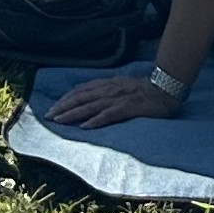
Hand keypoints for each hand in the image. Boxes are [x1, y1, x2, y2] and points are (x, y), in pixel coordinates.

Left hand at [49, 74, 184, 127]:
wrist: (164, 89)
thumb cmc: (143, 90)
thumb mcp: (121, 86)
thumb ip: (106, 91)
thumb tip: (90, 98)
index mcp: (106, 85)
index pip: (80, 91)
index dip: (65, 99)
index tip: (53, 108)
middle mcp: (108, 90)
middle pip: (80, 98)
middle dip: (63, 107)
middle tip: (48, 117)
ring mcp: (117, 99)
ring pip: (89, 106)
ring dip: (72, 114)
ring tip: (59, 121)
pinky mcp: (127, 108)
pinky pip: (108, 115)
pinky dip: (95, 121)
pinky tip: (85, 127)